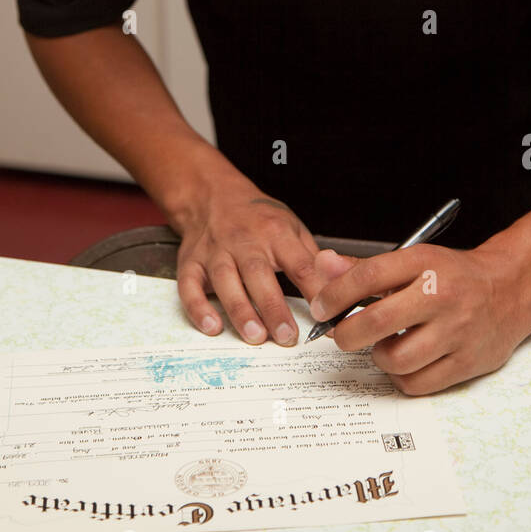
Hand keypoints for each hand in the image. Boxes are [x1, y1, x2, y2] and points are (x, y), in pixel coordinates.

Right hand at [173, 162, 326, 347]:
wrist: (212, 194)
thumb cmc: (257, 217)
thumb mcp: (291, 226)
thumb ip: (312, 258)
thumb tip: (340, 287)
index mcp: (275, 232)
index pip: (300, 263)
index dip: (315, 290)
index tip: (327, 316)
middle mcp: (244, 240)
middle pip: (259, 273)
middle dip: (273, 306)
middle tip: (287, 337)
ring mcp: (215, 251)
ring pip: (226, 280)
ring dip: (240, 310)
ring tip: (255, 337)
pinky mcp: (190, 262)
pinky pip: (190, 286)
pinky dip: (198, 307)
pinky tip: (211, 327)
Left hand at [308, 242, 530, 394]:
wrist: (511, 289)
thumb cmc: (454, 276)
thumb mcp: (413, 260)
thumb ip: (365, 267)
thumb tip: (323, 266)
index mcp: (424, 263)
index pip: (368, 276)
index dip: (335, 294)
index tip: (321, 307)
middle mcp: (440, 295)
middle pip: (376, 321)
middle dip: (346, 333)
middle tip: (341, 334)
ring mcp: (456, 331)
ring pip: (396, 359)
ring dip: (379, 357)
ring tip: (384, 345)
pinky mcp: (467, 363)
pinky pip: (417, 383)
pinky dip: (401, 377)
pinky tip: (405, 362)